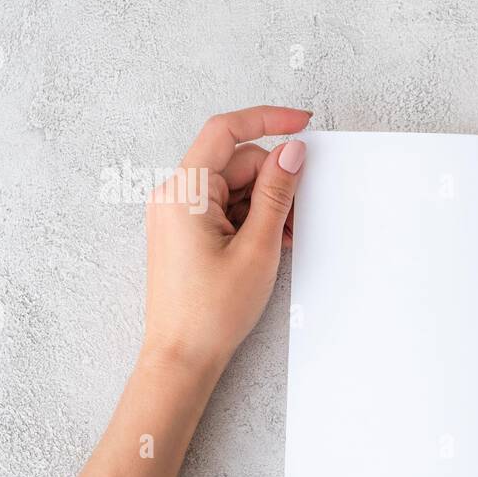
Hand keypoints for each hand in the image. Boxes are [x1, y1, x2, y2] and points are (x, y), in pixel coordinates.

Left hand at [142, 106, 310, 375]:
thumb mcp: (258, 247)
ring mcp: (177, 212)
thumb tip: (291, 152)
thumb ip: (277, 193)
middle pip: (236, 162)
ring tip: (282, 242)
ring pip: (235, 186)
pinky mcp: (184, 230)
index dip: (268, 120)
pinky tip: (268, 244)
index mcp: (185, 191)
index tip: (303, 123)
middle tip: (298, 217)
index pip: (227, 131)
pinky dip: (251, 219)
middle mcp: (174, 194)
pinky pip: (225, 207)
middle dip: (274, 182)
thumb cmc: (211, 310)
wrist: (182, 356)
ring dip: (266, 205)